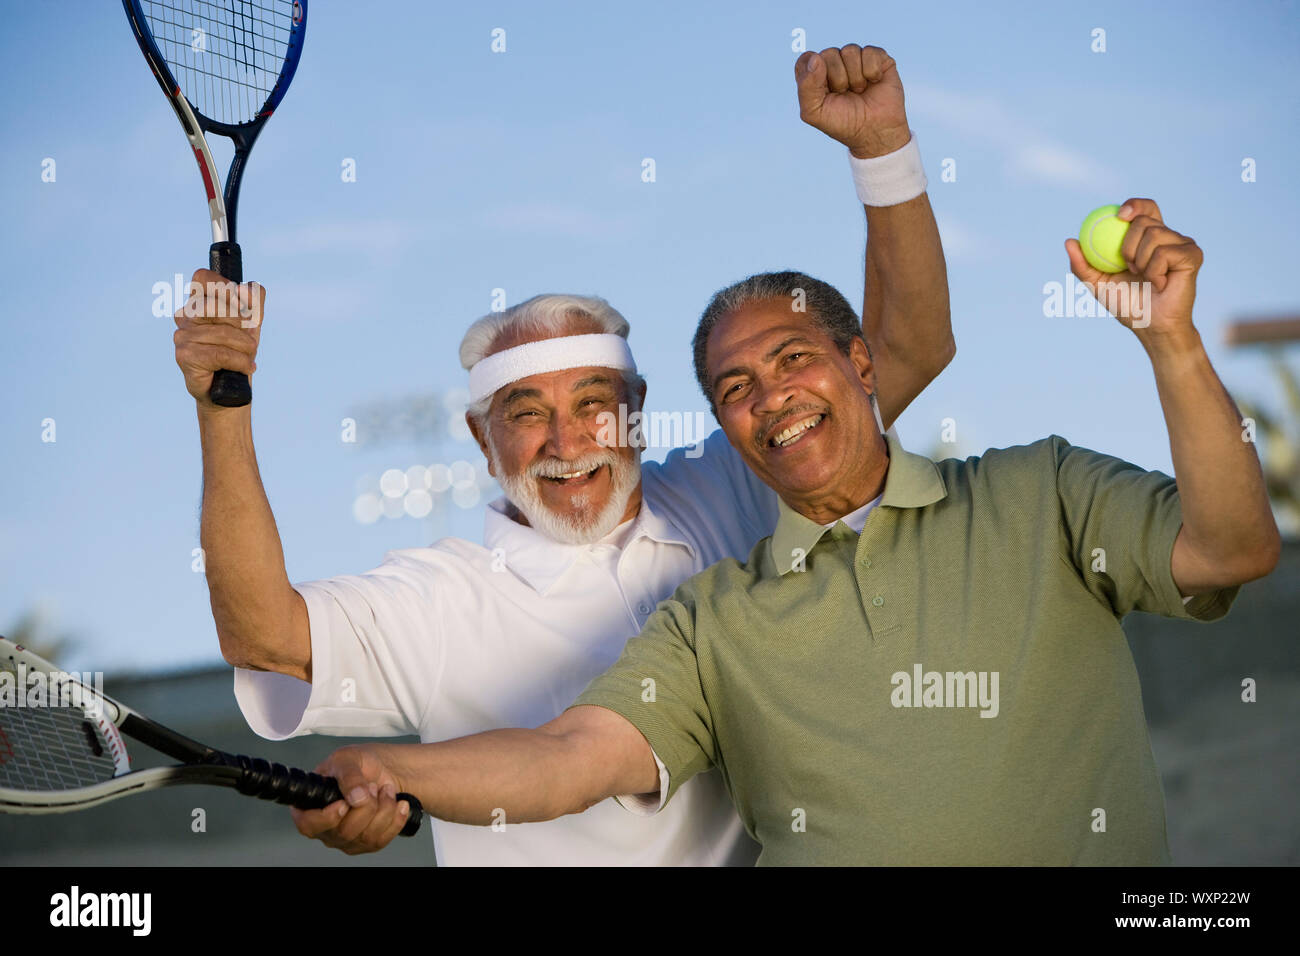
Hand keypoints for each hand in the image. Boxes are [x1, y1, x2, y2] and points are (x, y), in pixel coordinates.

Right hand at [173, 268, 263, 406]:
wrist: (232, 388)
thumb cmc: (239, 352)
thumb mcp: (253, 321)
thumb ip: (254, 299)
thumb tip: (244, 288)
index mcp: (198, 302)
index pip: (203, 277)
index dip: (225, 287)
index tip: (241, 306)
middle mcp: (185, 316)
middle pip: (216, 305)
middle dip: (241, 324)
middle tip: (247, 341)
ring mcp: (182, 335)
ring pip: (222, 332)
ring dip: (244, 347)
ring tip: (247, 358)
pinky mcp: (184, 355)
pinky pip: (219, 353)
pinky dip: (239, 361)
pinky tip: (244, 367)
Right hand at [290, 746, 414, 855]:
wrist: (383, 770)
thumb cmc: (357, 763)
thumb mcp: (348, 758)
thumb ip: (349, 776)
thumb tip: (356, 797)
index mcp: (311, 805)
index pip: (307, 824)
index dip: (326, 818)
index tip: (344, 804)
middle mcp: (325, 827)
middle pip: (344, 832)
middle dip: (367, 806)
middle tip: (373, 786)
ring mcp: (346, 838)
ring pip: (366, 837)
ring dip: (384, 810)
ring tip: (387, 790)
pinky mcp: (367, 843)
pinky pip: (382, 840)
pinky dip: (396, 820)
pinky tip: (400, 804)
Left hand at [795, 44, 909, 157]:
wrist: (875, 132)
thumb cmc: (843, 123)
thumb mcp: (814, 112)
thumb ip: (806, 86)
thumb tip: (816, 58)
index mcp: (815, 75)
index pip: (806, 59)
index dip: (814, 73)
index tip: (823, 91)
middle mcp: (835, 64)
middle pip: (829, 54)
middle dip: (837, 79)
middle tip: (845, 94)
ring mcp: (856, 59)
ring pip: (849, 50)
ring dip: (855, 77)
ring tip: (859, 91)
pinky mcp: (877, 58)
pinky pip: (869, 52)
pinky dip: (871, 71)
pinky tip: (874, 82)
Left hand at [1064, 198, 1203, 347]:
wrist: (1149, 326)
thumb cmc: (1126, 305)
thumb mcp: (1097, 284)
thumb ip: (1082, 264)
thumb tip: (1069, 240)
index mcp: (1148, 238)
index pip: (1144, 209)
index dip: (1134, 205)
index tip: (1119, 215)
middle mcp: (1168, 237)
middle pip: (1145, 219)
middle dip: (1128, 244)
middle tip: (1128, 266)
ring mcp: (1183, 244)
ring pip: (1154, 234)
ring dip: (1140, 261)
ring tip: (1145, 278)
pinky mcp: (1193, 254)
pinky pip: (1165, 252)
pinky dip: (1154, 271)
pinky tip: (1160, 284)